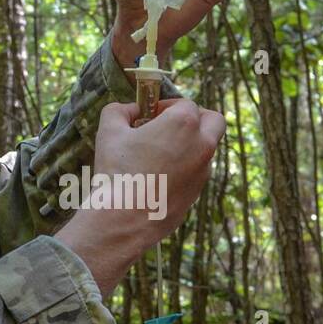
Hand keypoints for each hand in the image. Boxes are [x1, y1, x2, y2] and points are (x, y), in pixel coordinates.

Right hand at [55, 99, 224, 296]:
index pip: (186, 103)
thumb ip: (120, 110)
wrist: (124, 220)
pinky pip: (195, 173)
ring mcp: (202, 172)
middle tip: (171, 125)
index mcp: (184, 123)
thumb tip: (130, 110)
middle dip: (196, 118)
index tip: (150, 114)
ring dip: (188, 145)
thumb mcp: (109, 130)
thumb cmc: (117, 171)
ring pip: (205, 149)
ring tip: (157, 154)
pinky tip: (156, 178)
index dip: (167, 106)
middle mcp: (201, 145)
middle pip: (214, 121)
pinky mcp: (197, 193)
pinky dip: (183, 169)